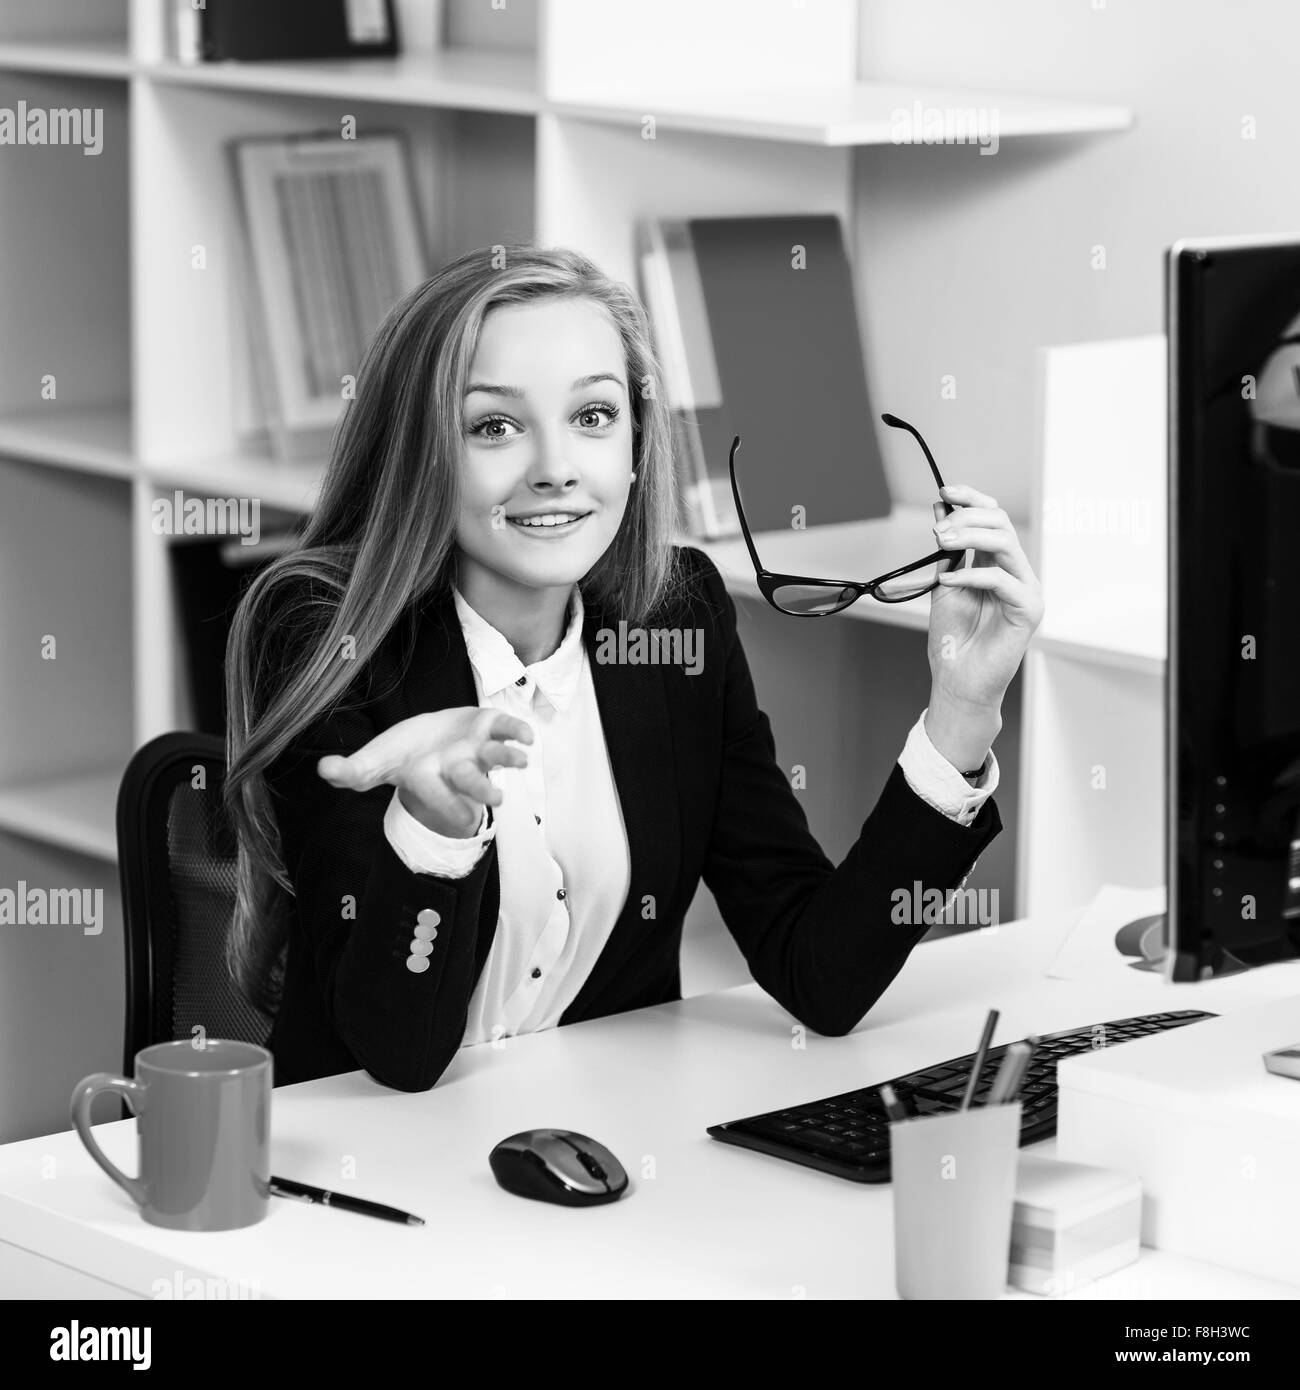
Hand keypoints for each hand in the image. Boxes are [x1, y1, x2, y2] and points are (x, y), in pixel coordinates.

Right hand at [317, 708, 533, 838]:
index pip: (438, 796)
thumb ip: (353, 770)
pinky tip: (528, 736)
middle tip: (498, 799)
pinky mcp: (486, 727)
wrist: (427, 740)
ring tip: (522, 759)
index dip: (448, 807)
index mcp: (429, 779)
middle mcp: (456, 768)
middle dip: (482, 789)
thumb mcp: (374, 762)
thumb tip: (324, 770)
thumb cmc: (402, 756)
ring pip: (495, 755)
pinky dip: (517, 731)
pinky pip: (505, 729)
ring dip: (509, 757)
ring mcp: (475, 749)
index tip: (465, 822)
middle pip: (470, 781)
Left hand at [925, 483, 1043, 762]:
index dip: (972, 500)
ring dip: (970, 537)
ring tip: (941, 544)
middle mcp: (1017, 573)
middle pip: (1002, 523)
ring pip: (1007, 542)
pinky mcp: (1028, 609)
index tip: (945, 492)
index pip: (994, 518)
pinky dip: (970, 576)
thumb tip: (941, 511)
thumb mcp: (944, 585)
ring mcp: (1026, 590)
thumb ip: (947, 551)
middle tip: (938, 530)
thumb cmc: (953, 639)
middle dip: (967, 518)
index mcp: (999, 564)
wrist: (958, 681)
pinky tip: (947, 582)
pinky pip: (1002, 580)